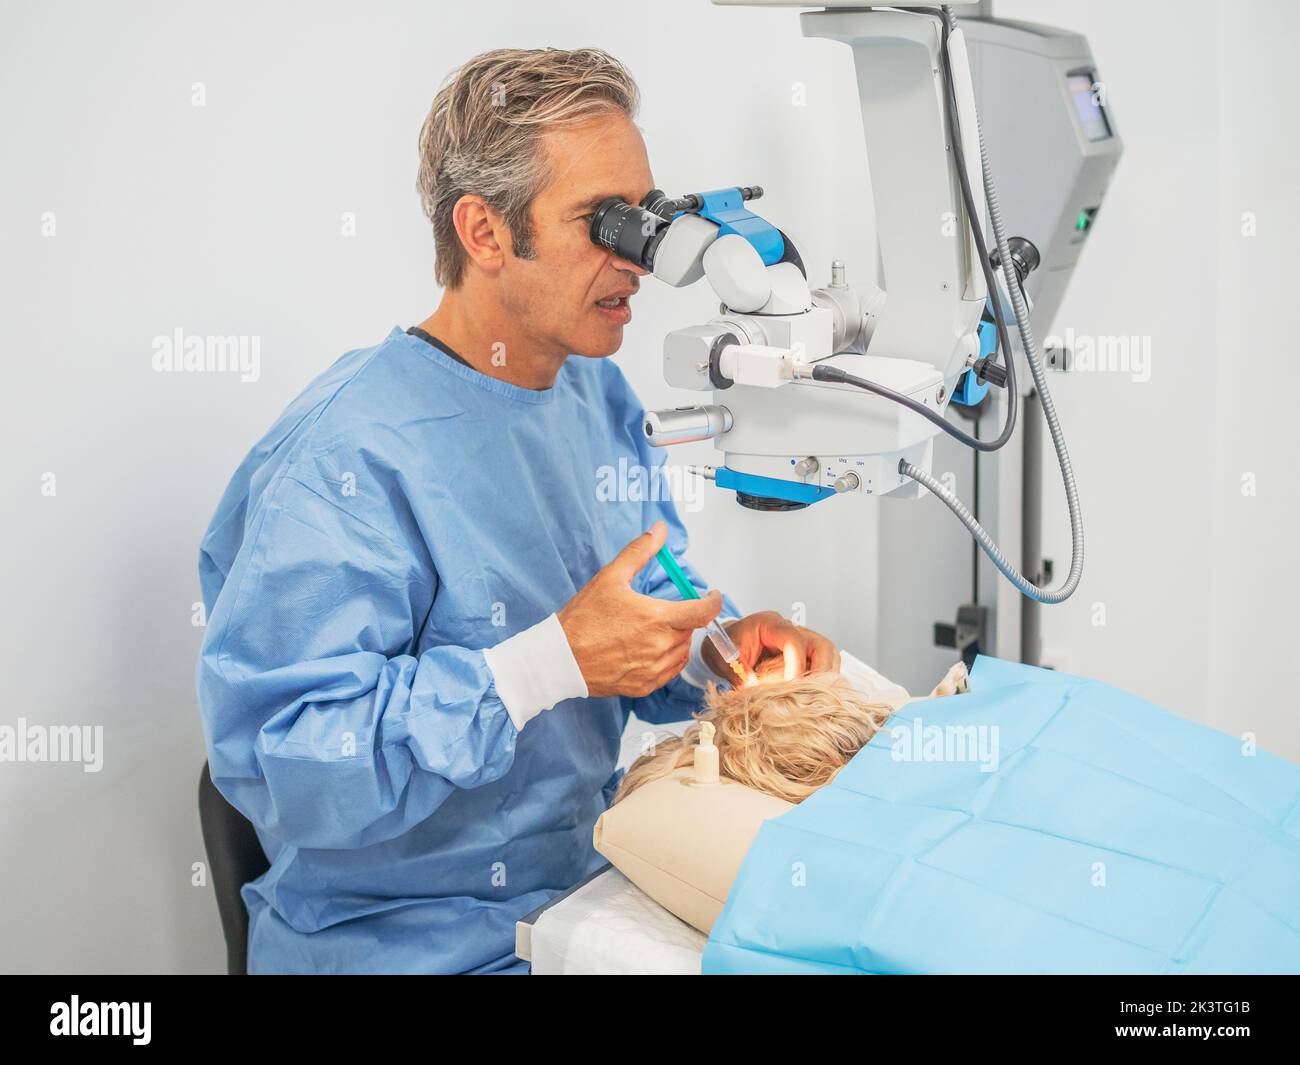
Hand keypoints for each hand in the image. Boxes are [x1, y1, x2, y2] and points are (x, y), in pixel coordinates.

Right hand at [558, 521, 722, 697]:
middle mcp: (660, 647)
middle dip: (684, 618)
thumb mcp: (610, 577)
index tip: (711, 595)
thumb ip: (639, 551)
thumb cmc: (584, 618)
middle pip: (690, 630)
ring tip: (654, 630)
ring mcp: (653, 670)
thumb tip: (659, 530)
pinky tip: (649, 650)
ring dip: (677, 639)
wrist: (560, 658)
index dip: (713, 602)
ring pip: (681, 652)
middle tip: (663, 611)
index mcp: (657, 619)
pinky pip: (669, 672)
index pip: (703, 612)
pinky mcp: (644, 687)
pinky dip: (667, 659)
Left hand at [703, 610, 839, 682]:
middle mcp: (790, 629)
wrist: (723, 644)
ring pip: (828, 655)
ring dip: (825, 677)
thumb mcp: (725, 660)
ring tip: (814, 696)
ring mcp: (800, 639)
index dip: (796, 666)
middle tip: (813, 695)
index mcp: (770, 624)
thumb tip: (756, 689)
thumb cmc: (724, 647)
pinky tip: (811, 694)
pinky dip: (821, 679)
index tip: (790, 686)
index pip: (794, 641)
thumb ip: (740, 674)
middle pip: (822, 645)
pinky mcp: (803, 653)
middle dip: (822, 672)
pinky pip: (822, 664)